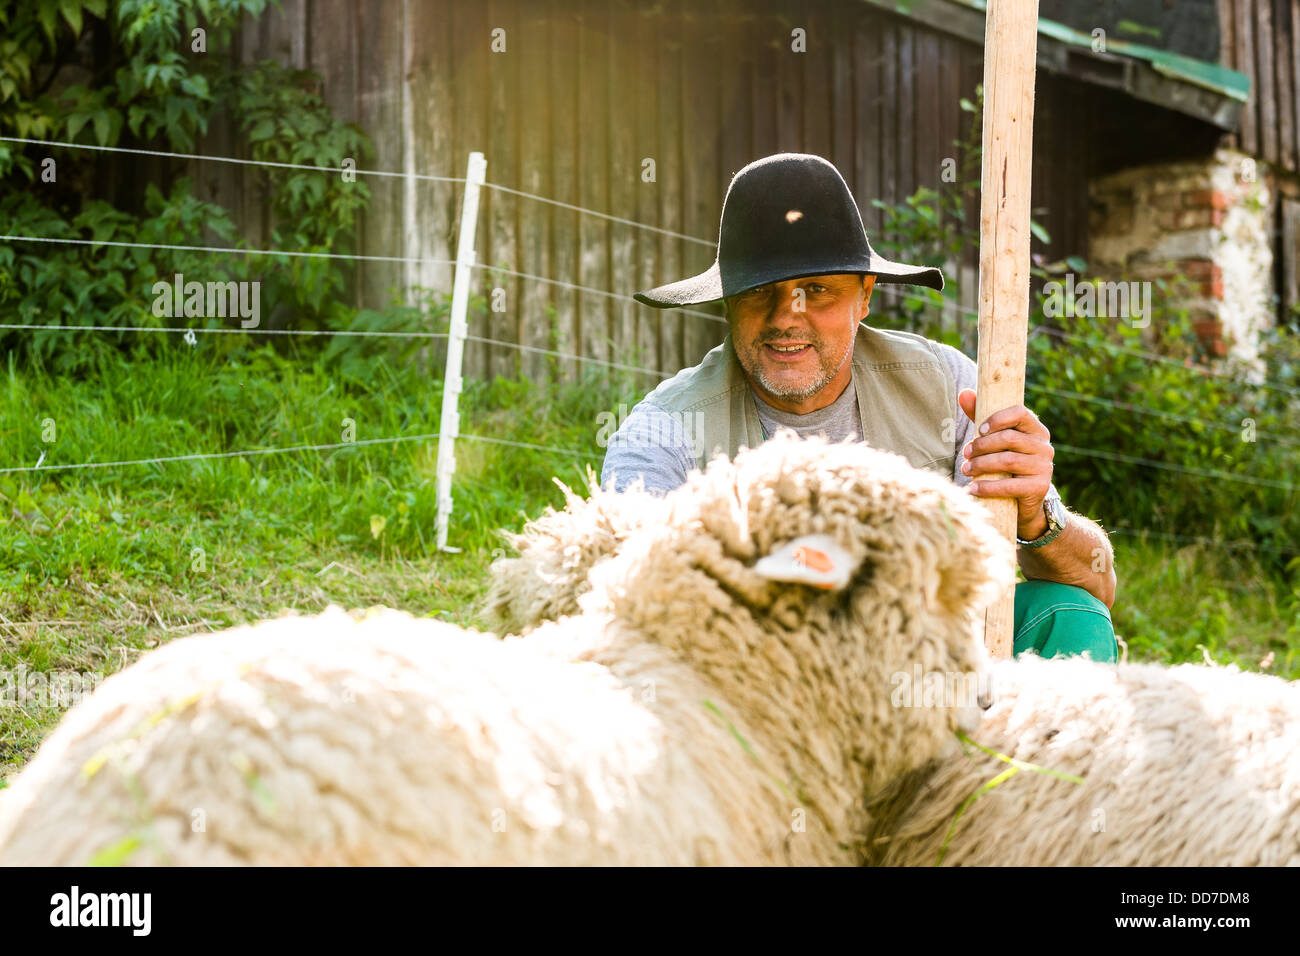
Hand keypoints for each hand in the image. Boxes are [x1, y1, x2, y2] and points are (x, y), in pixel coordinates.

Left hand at [957, 389, 1053, 540]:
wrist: (1024, 502)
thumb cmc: (1005, 464)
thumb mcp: (994, 440)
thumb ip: (980, 418)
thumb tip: (964, 393)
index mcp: (1035, 430)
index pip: (1021, 413)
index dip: (998, 418)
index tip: (979, 429)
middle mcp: (1044, 446)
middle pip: (1009, 438)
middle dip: (982, 445)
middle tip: (965, 453)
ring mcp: (1044, 467)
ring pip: (1008, 460)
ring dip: (981, 465)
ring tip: (965, 469)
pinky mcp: (1040, 487)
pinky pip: (1011, 486)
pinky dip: (987, 487)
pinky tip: (972, 489)